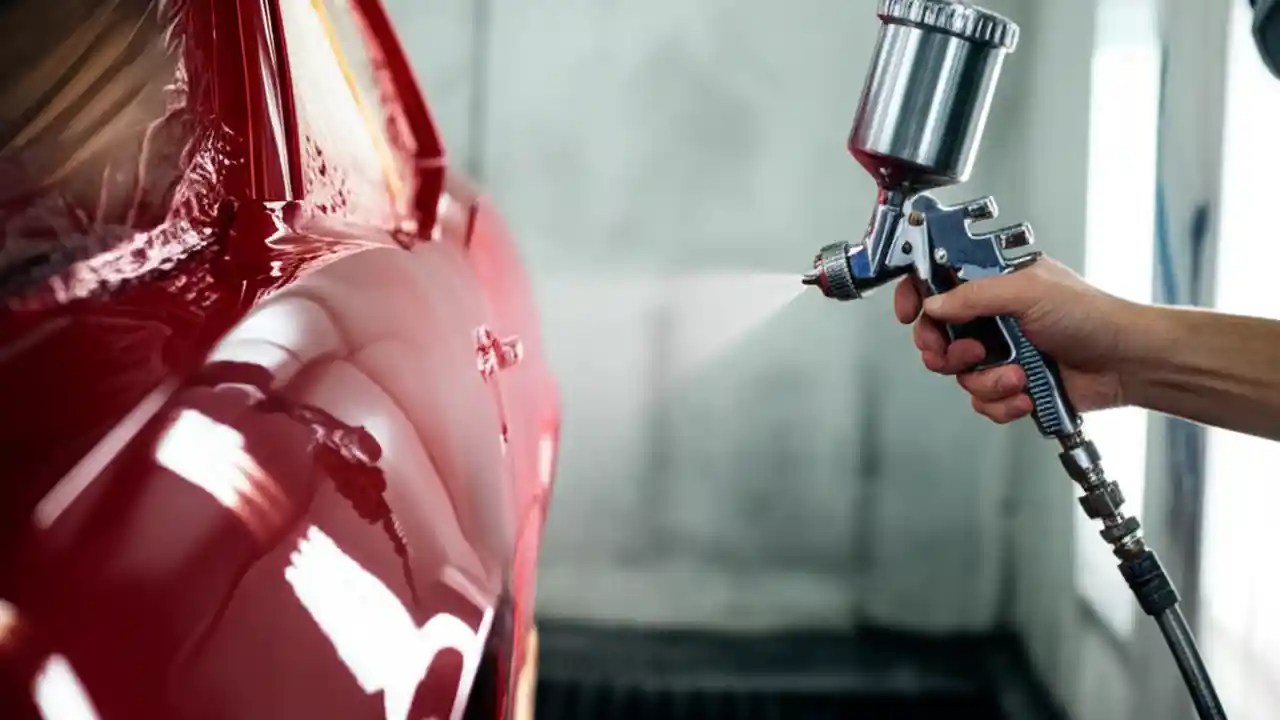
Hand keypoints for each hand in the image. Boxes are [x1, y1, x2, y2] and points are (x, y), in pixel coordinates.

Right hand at [893, 257, 1139, 423]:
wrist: (1125, 363)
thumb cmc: (1092, 316)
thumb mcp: (1027, 290)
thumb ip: (973, 295)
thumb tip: (934, 304)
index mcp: (994, 286)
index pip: (939, 285)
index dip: (916, 297)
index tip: (910, 314)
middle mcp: (993, 319)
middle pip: (938, 337)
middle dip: (948, 351)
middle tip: (969, 353)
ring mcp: (1001, 353)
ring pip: (960, 376)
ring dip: (987, 380)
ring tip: (1017, 375)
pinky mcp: (1012, 386)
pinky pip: (982, 402)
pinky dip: (1003, 402)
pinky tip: (1027, 393)